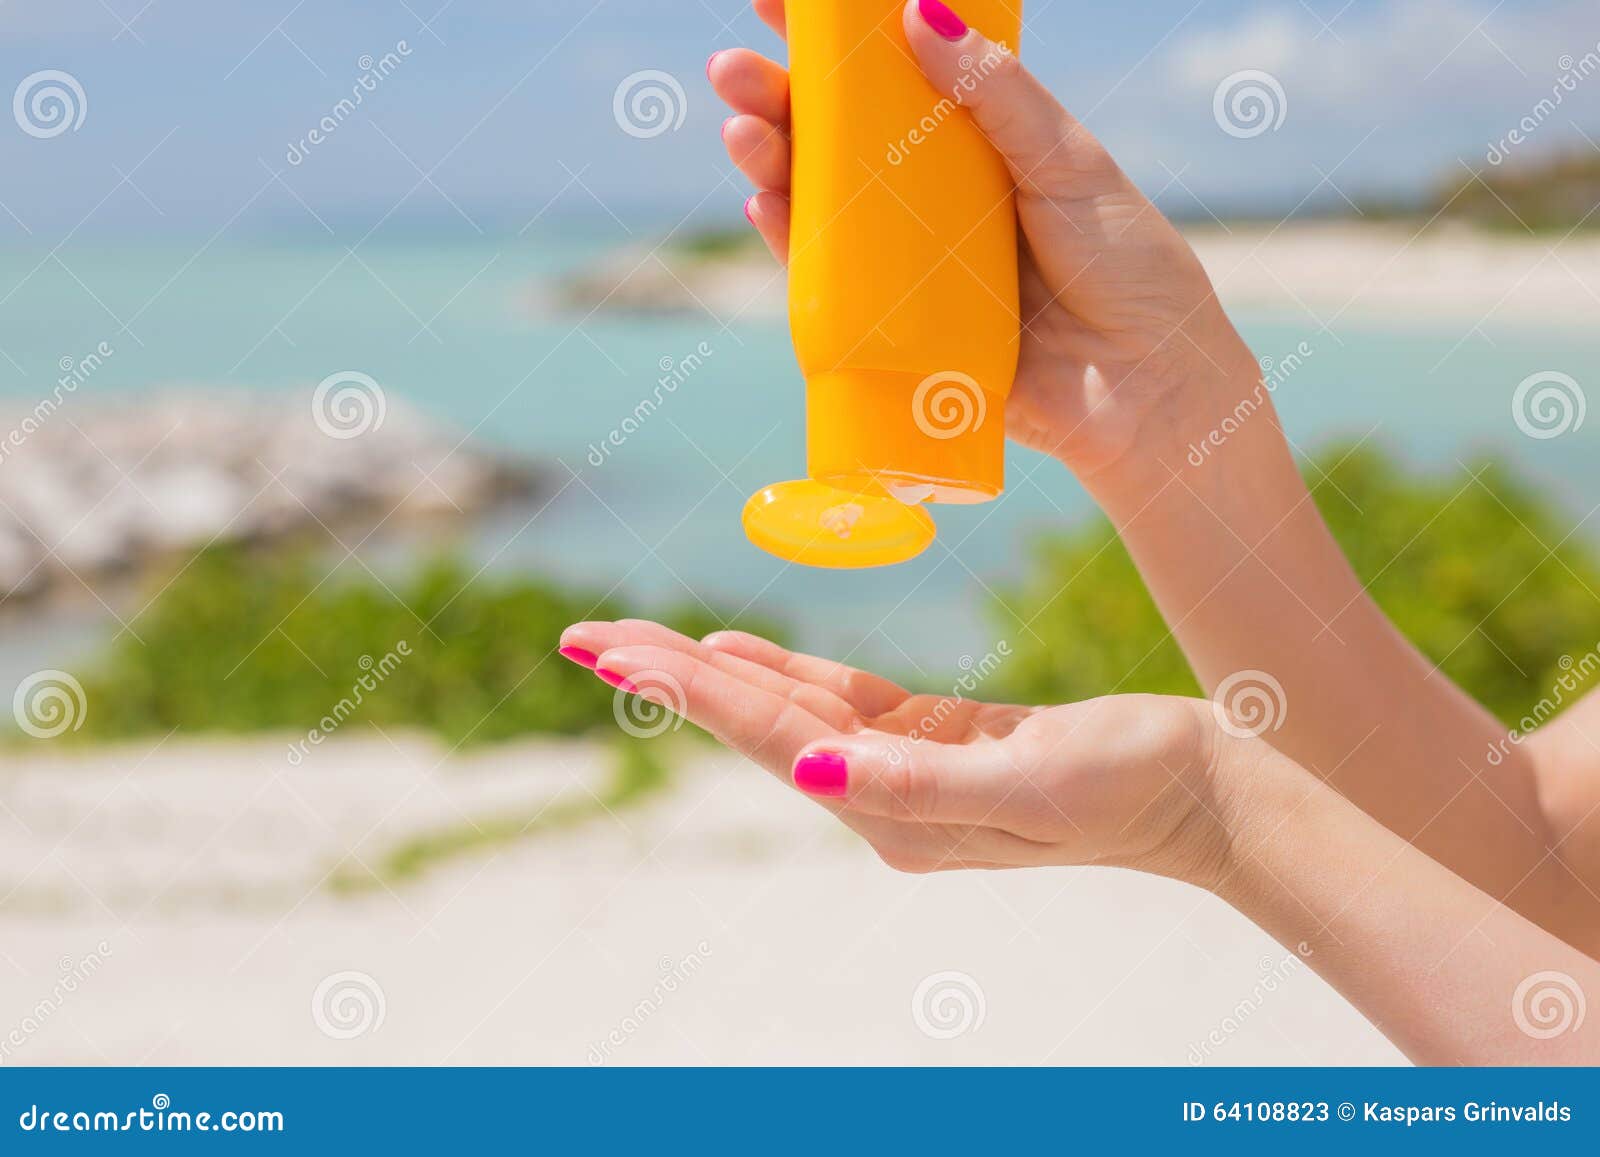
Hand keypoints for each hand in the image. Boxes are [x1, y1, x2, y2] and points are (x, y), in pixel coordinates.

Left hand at [559, 619, 1230, 881]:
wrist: (1204, 794)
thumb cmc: (1129, 787)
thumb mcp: (1027, 786)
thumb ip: (912, 785)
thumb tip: (807, 771)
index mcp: (892, 815)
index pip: (770, 736)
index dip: (691, 689)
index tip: (615, 654)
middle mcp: (881, 799)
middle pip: (754, 723)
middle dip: (667, 678)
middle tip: (582, 638)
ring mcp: (903, 771)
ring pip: (783, 708)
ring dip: (706, 673)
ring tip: (630, 643)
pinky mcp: (934, 742)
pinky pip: (836, 702)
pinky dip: (780, 673)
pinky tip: (731, 652)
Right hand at [713, 0, 1256, 485]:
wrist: (1147, 392)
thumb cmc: (1127, 268)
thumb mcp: (1069, 163)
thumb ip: (998, 95)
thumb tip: (919, 14)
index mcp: (981, 148)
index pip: (897, 79)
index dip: (837, 41)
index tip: (782, 3)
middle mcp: (938, 202)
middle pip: (842, 142)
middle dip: (781, 101)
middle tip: (734, 70)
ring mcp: (913, 266)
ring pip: (824, 208)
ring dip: (773, 165)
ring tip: (741, 129)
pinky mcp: (900, 332)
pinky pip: (830, 287)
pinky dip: (791, 247)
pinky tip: (762, 207)